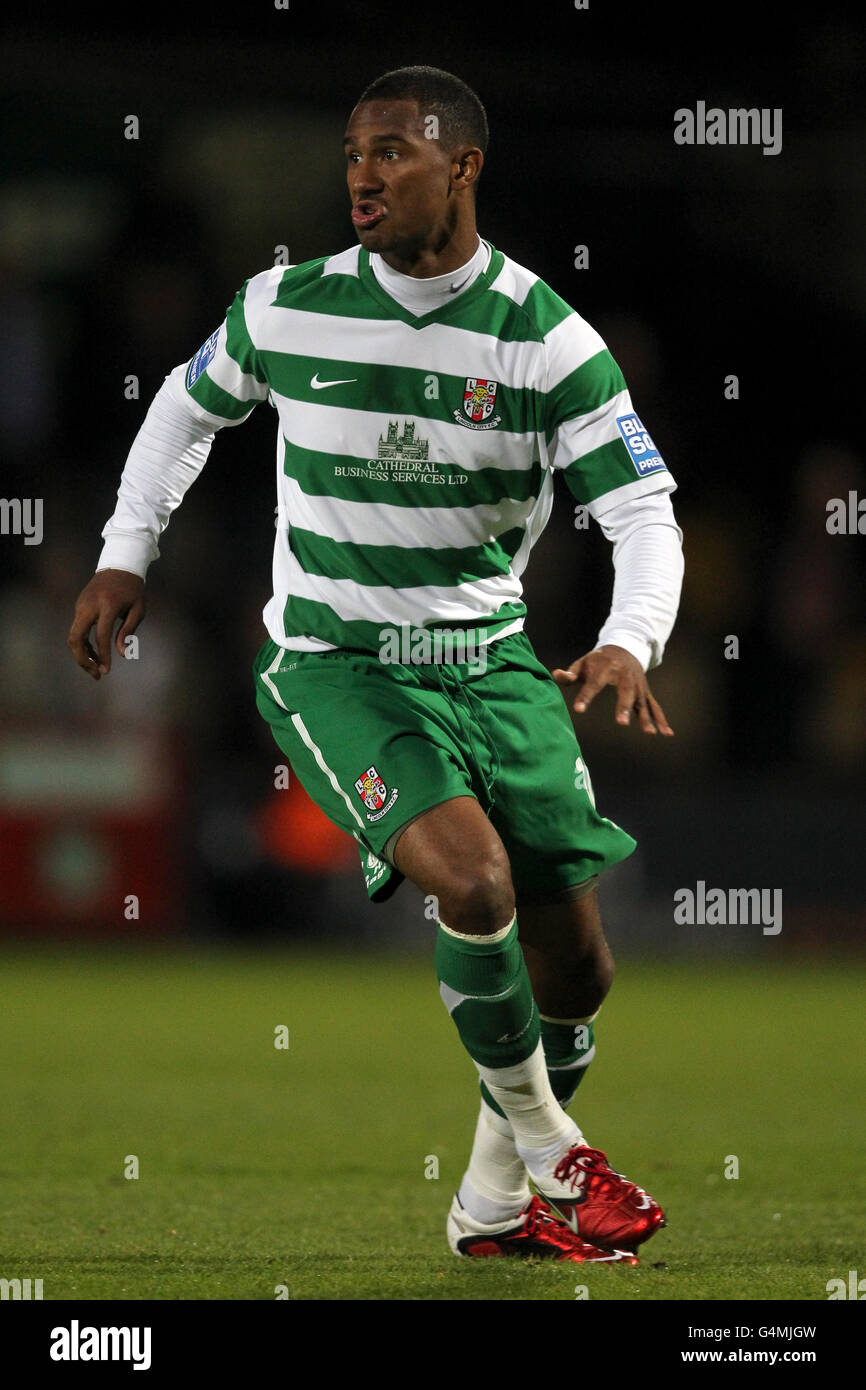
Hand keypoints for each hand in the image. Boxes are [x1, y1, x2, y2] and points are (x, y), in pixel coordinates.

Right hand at [67, 570, 145, 679]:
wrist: (119, 565)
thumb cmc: (133, 589)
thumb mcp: (138, 609)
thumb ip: (128, 631)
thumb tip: (121, 654)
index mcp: (107, 605)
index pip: (101, 635)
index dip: (103, 656)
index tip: (107, 671)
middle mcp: (89, 605)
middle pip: (75, 637)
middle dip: (82, 660)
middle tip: (96, 674)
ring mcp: (81, 605)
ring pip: (73, 635)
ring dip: (82, 655)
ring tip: (97, 668)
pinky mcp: (78, 606)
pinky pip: (76, 629)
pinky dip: (83, 644)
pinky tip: (94, 654)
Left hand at [552, 644, 673, 734]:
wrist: (625, 647)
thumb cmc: (598, 660)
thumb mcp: (582, 663)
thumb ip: (569, 673)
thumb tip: (556, 674)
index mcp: (605, 668)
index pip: (594, 683)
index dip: (586, 696)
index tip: (578, 709)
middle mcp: (625, 676)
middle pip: (625, 692)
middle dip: (624, 707)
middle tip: (622, 723)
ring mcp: (637, 685)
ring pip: (642, 701)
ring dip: (646, 717)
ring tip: (649, 733)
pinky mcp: (644, 692)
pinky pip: (654, 706)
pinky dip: (661, 719)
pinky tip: (667, 733)